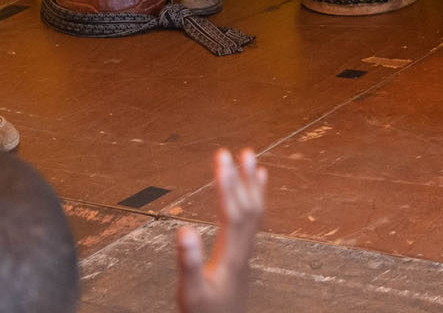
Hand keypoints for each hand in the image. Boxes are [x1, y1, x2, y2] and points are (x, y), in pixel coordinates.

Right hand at [176, 148, 266, 312]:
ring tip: (250, 157)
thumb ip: (189, 263)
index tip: (221, 157)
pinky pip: (256, 221)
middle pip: (246, 208)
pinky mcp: (245, 254)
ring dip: (252, 183)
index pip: (231, 213)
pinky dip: (258, 199)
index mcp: (230, 256)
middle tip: (234, 150)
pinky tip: (259, 185)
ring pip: (255, 212)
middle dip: (239, 177)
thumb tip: (183, 230)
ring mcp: (247, 251)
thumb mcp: (191, 293)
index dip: (226, 184)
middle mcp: (244, 250)